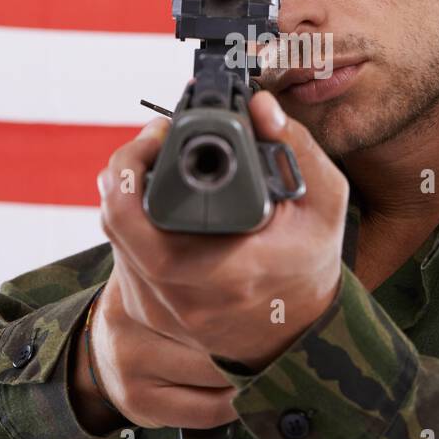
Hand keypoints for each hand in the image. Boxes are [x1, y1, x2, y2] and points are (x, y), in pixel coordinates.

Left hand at [86, 90, 348, 428]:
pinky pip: (123, 257)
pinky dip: (134, 224)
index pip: (135, 216)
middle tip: (156, 141)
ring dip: (128, 195)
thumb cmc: (311, 261)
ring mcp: (161, 310)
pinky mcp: (151, 312)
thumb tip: (259, 107)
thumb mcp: (324, 200)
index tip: (161, 130)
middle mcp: (183, 296)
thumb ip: (296, 148)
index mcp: (224, 270)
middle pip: (116, 219)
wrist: (300, 331)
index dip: (134, 163)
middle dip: (128, 169)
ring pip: (115, 237)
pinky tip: (162, 205)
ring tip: (159, 165)